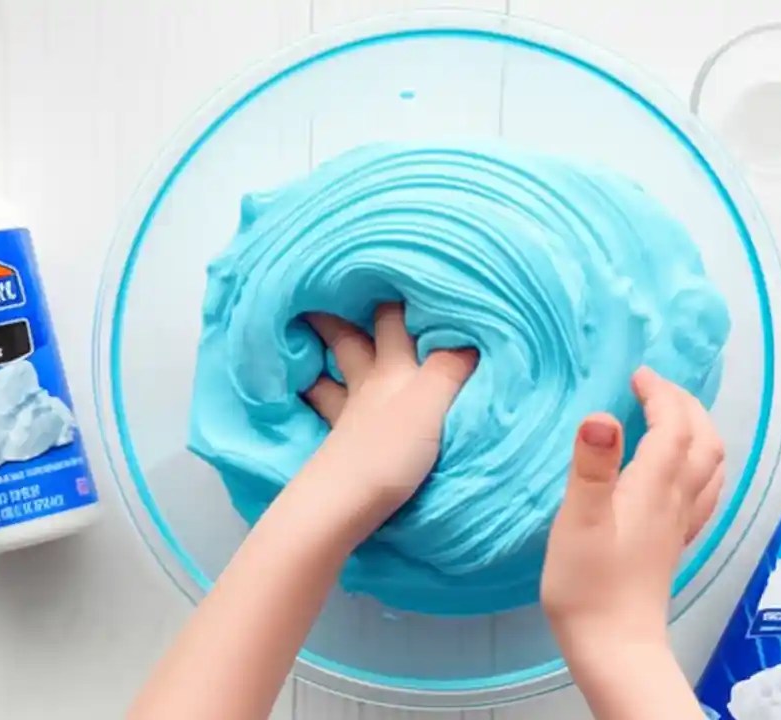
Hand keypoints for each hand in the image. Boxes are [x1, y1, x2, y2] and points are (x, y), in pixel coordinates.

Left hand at [301, 303, 477, 534]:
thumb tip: (474, 331)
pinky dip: (319, 394)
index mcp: (392, 369)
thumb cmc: (390, 451)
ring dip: (325, 354)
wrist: (343, 506)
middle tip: (324, 284)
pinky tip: (311, 392)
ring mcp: (350, 415)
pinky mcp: (340, 445)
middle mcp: (368, 384)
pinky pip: (327, 407)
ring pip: (335, 373)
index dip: (391, 292)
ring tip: (306, 335)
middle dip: (342, 314)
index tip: (379, 261)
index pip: (391, 319)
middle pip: (352, 339)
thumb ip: (453, 365)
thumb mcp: (434, 402)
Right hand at [542, 367, 724, 657]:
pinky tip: (682, 471)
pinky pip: (703, 492)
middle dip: (685, 404)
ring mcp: (680, 524)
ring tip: (674, 416)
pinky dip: (699, 466)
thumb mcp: (578, 521)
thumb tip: (602, 416)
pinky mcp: (674, 544)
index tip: (638, 375)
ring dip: (698, 431)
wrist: (614, 645)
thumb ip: (592, 466)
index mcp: (654, 487)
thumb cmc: (587, 585)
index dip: (660, 394)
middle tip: (655, 388)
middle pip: (702, 440)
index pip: (672, 425)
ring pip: (710, 465)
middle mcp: (676, 500)